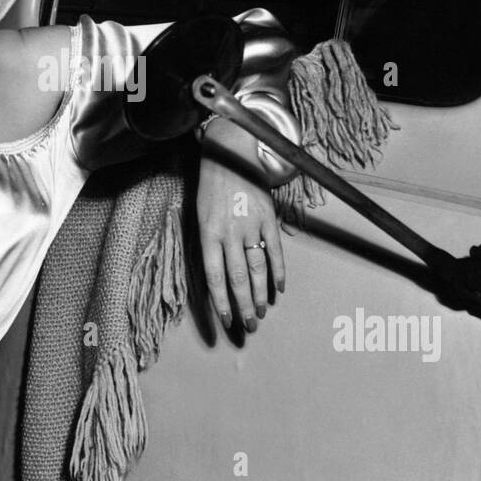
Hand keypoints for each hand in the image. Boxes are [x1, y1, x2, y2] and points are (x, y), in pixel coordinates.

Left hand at [196, 119, 286, 333]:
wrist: (229, 154)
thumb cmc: (211, 188)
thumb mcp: (200, 215)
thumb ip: (210, 245)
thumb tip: (219, 277)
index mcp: (208, 234)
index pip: (215, 278)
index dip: (222, 302)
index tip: (227, 321)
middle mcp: (229, 233)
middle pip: (238, 279)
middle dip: (244, 306)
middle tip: (250, 326)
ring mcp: (250, 226)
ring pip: (257, 269)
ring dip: (260, 294)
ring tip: (262, 313)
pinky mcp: (268, 218)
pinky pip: (275, 251)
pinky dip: (279, 272)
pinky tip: (279, 289)